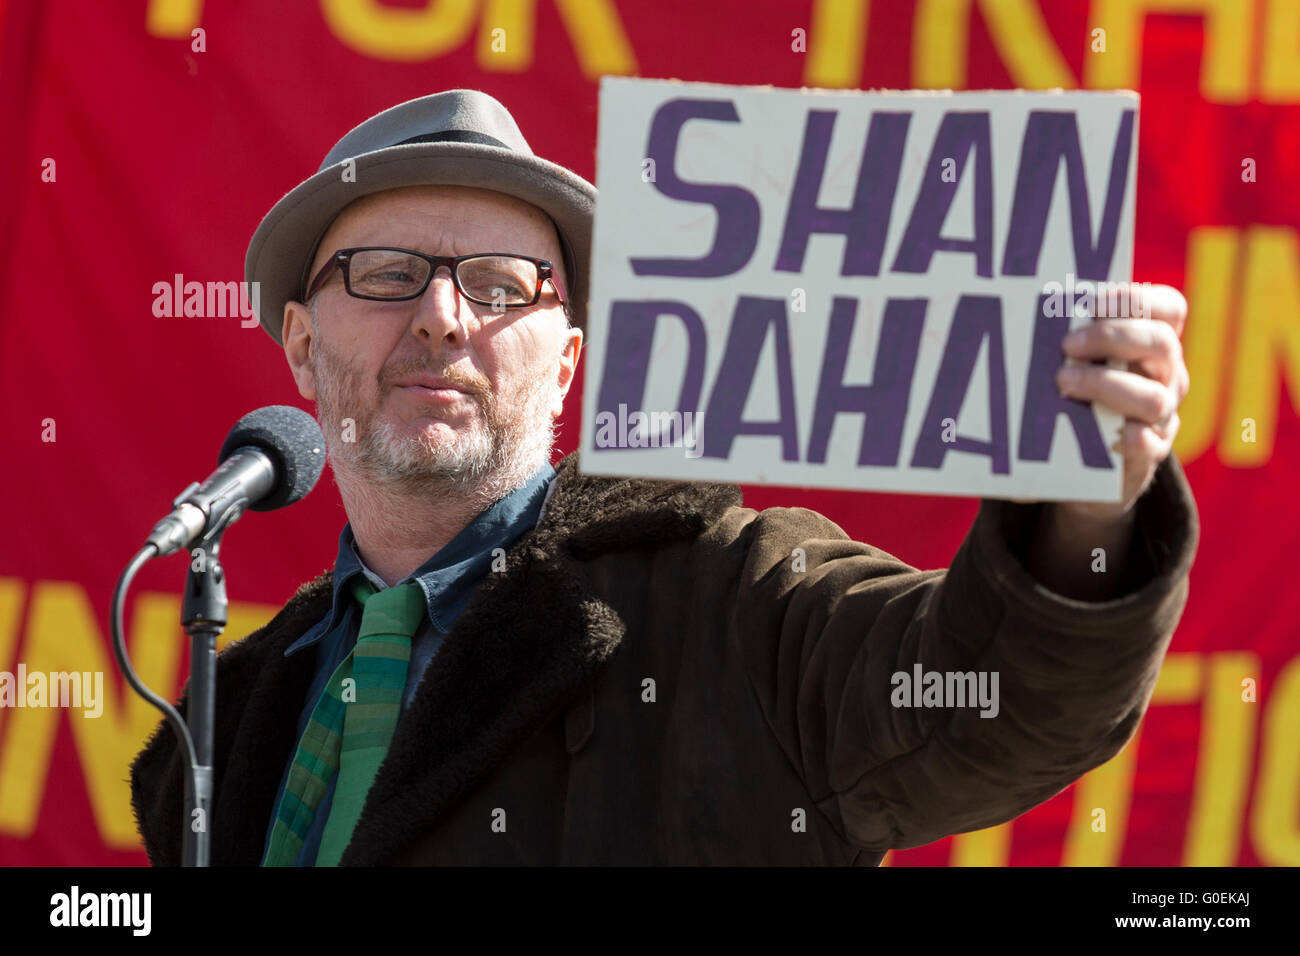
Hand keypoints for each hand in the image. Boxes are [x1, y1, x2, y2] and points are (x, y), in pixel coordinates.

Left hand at [1054, 282, 1189, 525]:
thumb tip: (1025, 314)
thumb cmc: (1085, 392)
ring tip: (1064, 382)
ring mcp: (1162, 414)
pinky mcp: (1150, 451)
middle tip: (1067, 344)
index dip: (1136, 299)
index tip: (1093, 302)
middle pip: (1161, 345)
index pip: (1168, 309)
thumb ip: (1073, 339)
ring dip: (1107, 386)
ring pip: (1153, 397)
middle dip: (1113, 337)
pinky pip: (1149, 445)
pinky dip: (1130, 438)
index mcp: (1154, 344)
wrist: (1097, 460)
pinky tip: (1109, 436)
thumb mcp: (1084, 362)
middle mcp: (1167, 375)